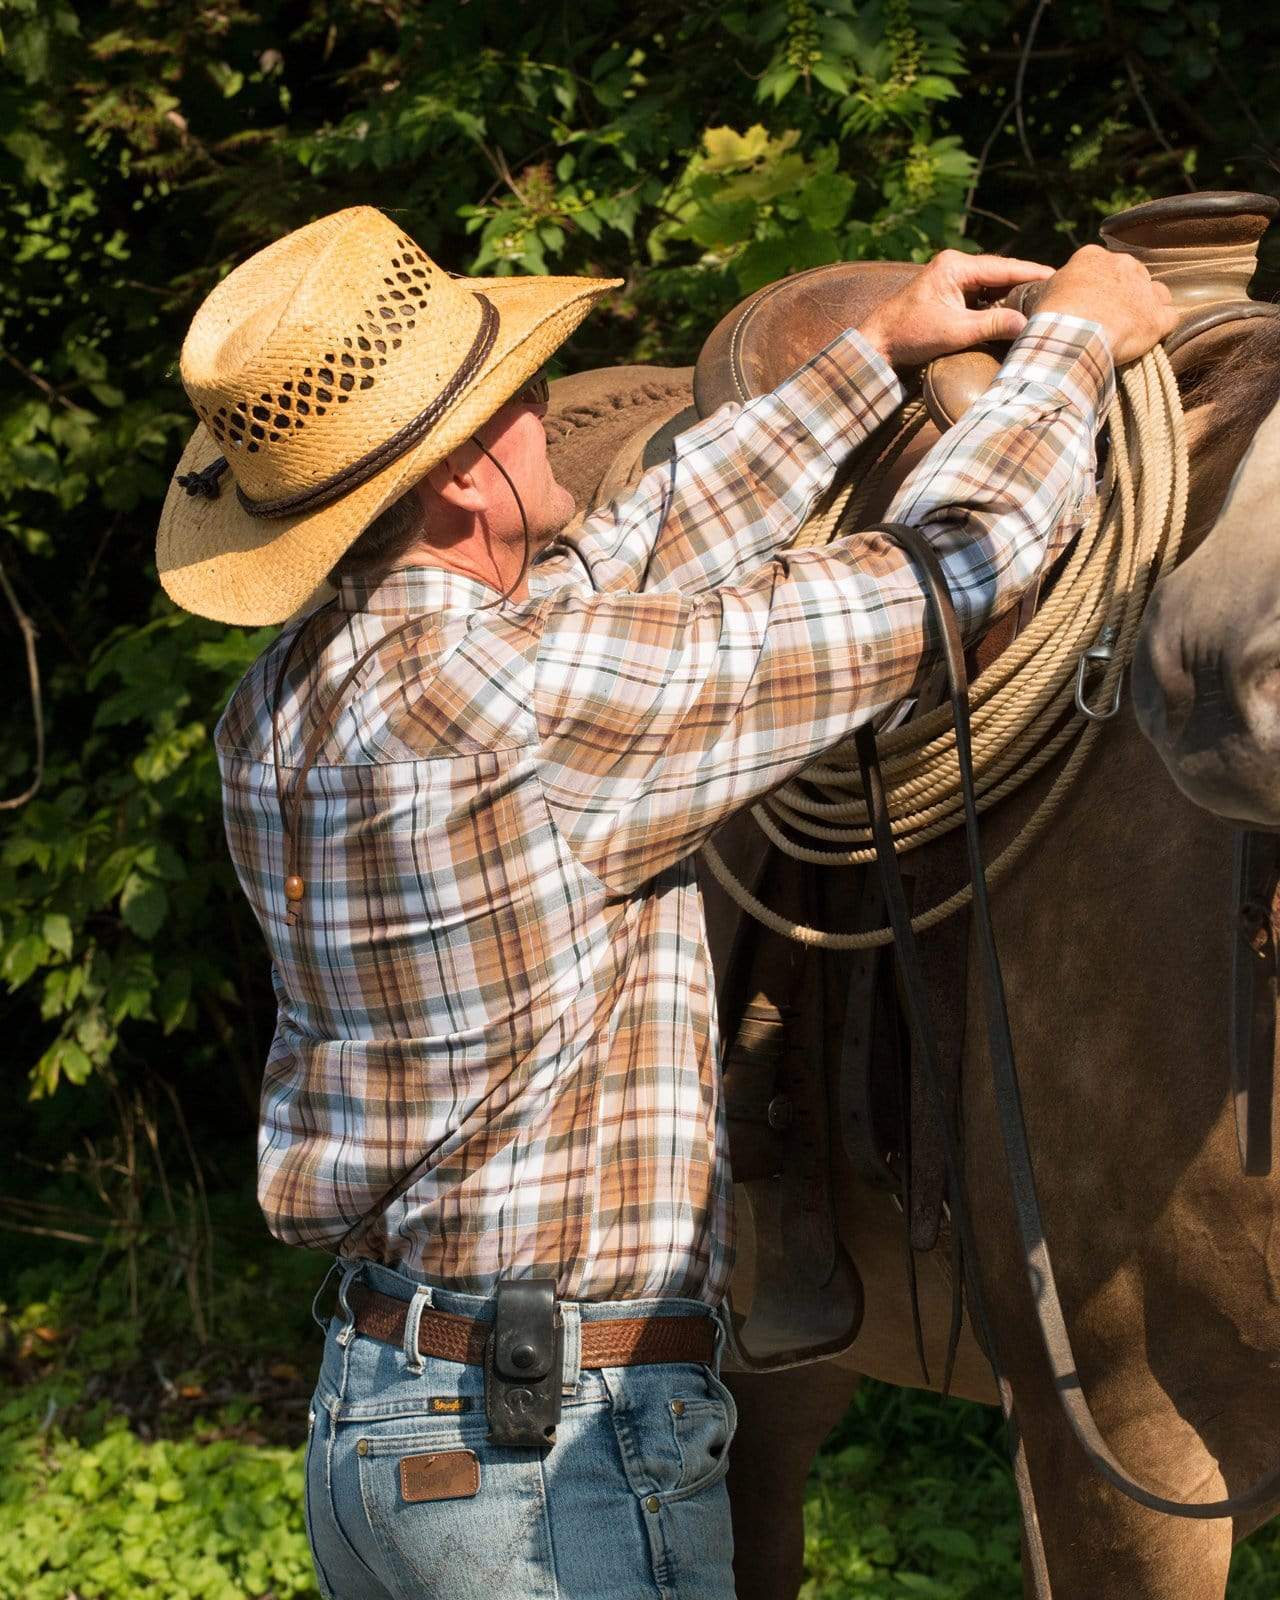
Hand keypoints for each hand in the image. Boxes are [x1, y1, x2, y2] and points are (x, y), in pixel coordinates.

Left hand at [857, 250, 1054, 367]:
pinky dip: (999, 303)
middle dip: (1028, 283)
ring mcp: (953, 278)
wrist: (879, 344)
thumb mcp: (955, 332)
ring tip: (1045, 302)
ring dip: (1015, 294)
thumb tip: (1026, 325)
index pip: (1005, 267)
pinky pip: (983, 295)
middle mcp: (956, 265)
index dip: (1034, 273)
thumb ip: (992, 325)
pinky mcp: (951, 293)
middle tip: (1059, 291)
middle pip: (1002, 272)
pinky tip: (1017, 313)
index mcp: (956, 266)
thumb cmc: (910, 335)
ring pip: (994, 284)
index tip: (1061, 277)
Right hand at [1033, 244, 1176, 364]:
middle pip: (1133, 275)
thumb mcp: (1047, 292)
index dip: (1098, 284)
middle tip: (1111, 316)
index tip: (1091, 301)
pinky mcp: (1158, 317)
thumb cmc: (1053, 317)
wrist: (1070, 337)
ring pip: (1157, 292)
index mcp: (1094, 257)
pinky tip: (1150, 339)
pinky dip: (1161, 328)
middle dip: (1126, 293)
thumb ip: (1063, 285)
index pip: (1102, 264)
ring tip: (1134, 327)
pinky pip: (1170, 318)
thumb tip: (1064, 291)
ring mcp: (1144, 290)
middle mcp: (1124, 265)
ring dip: (1148, 306)